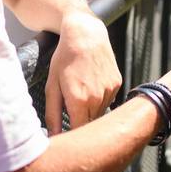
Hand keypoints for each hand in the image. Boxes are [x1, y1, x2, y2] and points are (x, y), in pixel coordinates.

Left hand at [45, 13, 122, 133]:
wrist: (86, 34)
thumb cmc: (65, 58)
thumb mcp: (53, 86)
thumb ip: (53, 115)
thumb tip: (53, 136)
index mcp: (80, 101)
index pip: (79, 131)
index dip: (72, 136)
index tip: (67, 136)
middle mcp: (98, 98)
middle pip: (90, 124)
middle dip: (81, 123)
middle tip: (71, 114)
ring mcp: (110, 90)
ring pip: (100, 112)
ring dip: (91, 110)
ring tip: (81, 93)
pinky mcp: (117, 83)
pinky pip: (109, 100)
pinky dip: (100, 99)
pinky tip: (91, 85)